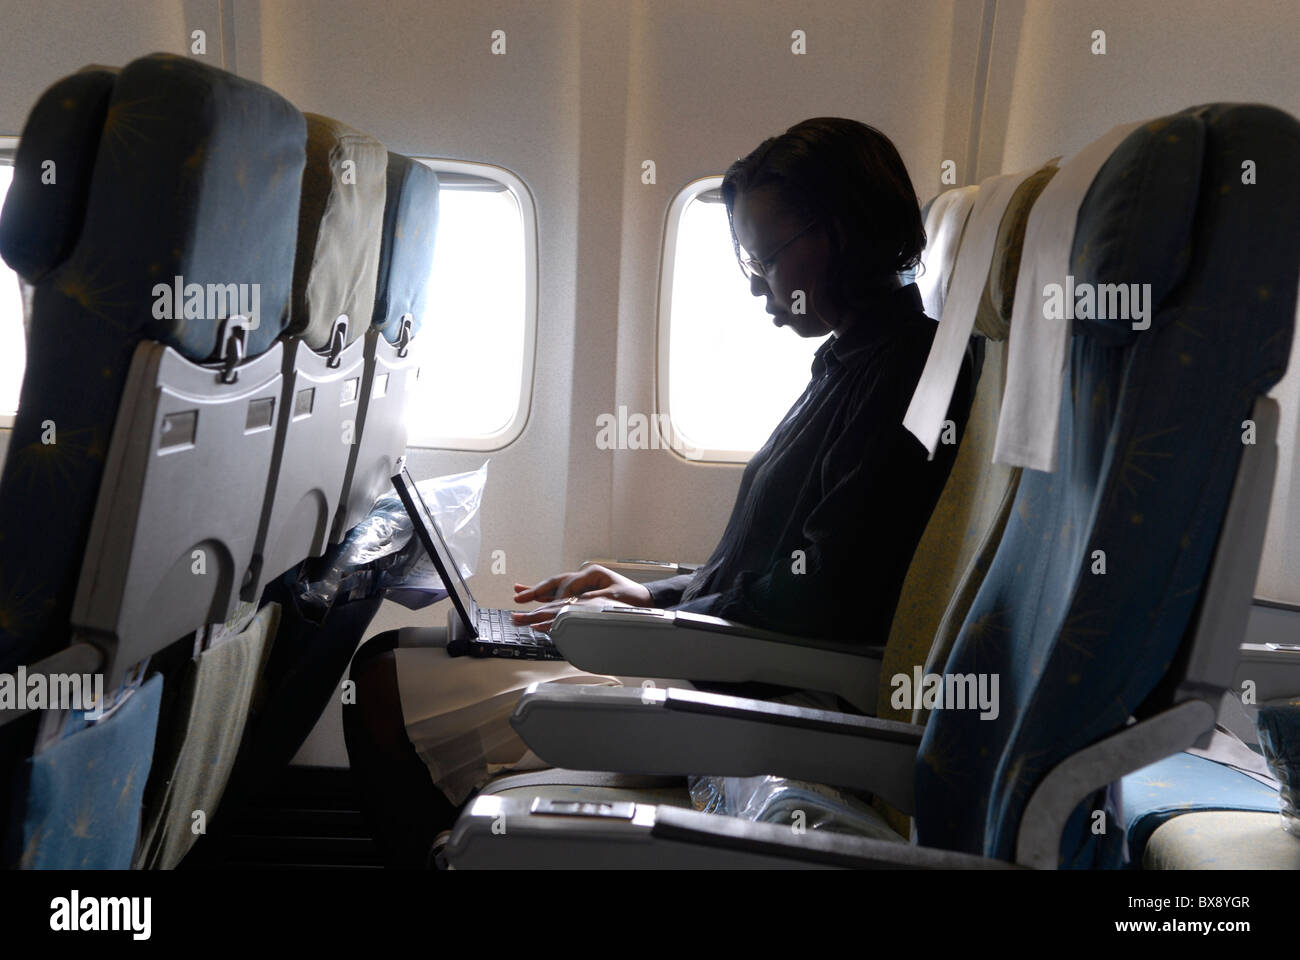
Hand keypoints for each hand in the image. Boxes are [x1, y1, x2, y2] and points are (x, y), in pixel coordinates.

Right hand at [512, 563, 653, 633]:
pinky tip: (529, 593)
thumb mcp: (614, 599)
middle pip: (555, 585)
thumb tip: (570, 606)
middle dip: (535, 593)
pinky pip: (558, 593)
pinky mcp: (580, 592)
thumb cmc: (633, 598)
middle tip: (518, 599)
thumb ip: (590, 602)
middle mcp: (584, 577)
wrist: (645, 599)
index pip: (567, 587)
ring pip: (553, 587)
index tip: (545, 611)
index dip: (555, 599)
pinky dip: (544, 594)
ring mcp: (581, 583)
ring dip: (535, 592)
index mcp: (592, 574)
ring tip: (517, 593)